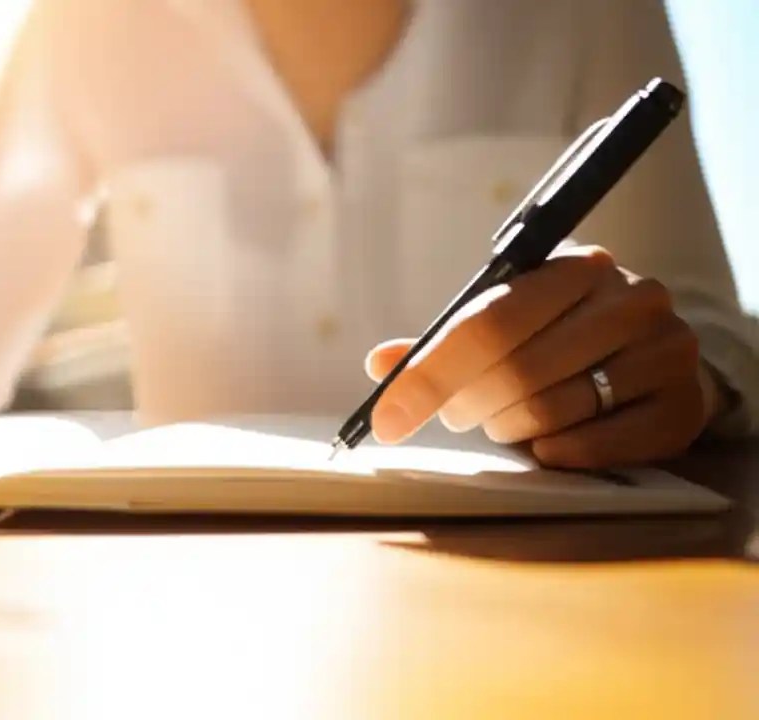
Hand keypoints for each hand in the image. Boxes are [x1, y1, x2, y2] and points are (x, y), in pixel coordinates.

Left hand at [364, 245, 721, 468]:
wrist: (654, 356)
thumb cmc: (563, 336)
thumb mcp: (509, 323)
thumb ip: (443, 344)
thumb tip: (380, 364)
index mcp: (578, 266)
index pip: (489, 321)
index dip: (429, 374)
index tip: (387, 418)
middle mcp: (632, 300)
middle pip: (519, 370)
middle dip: (468, 404)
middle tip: (455, 416)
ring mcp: (666, 352)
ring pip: (553, 410)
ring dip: (508, 428)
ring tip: (501, 422)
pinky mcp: (682, 408)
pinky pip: (595, 446)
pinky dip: (554, 452)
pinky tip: (544, 444)